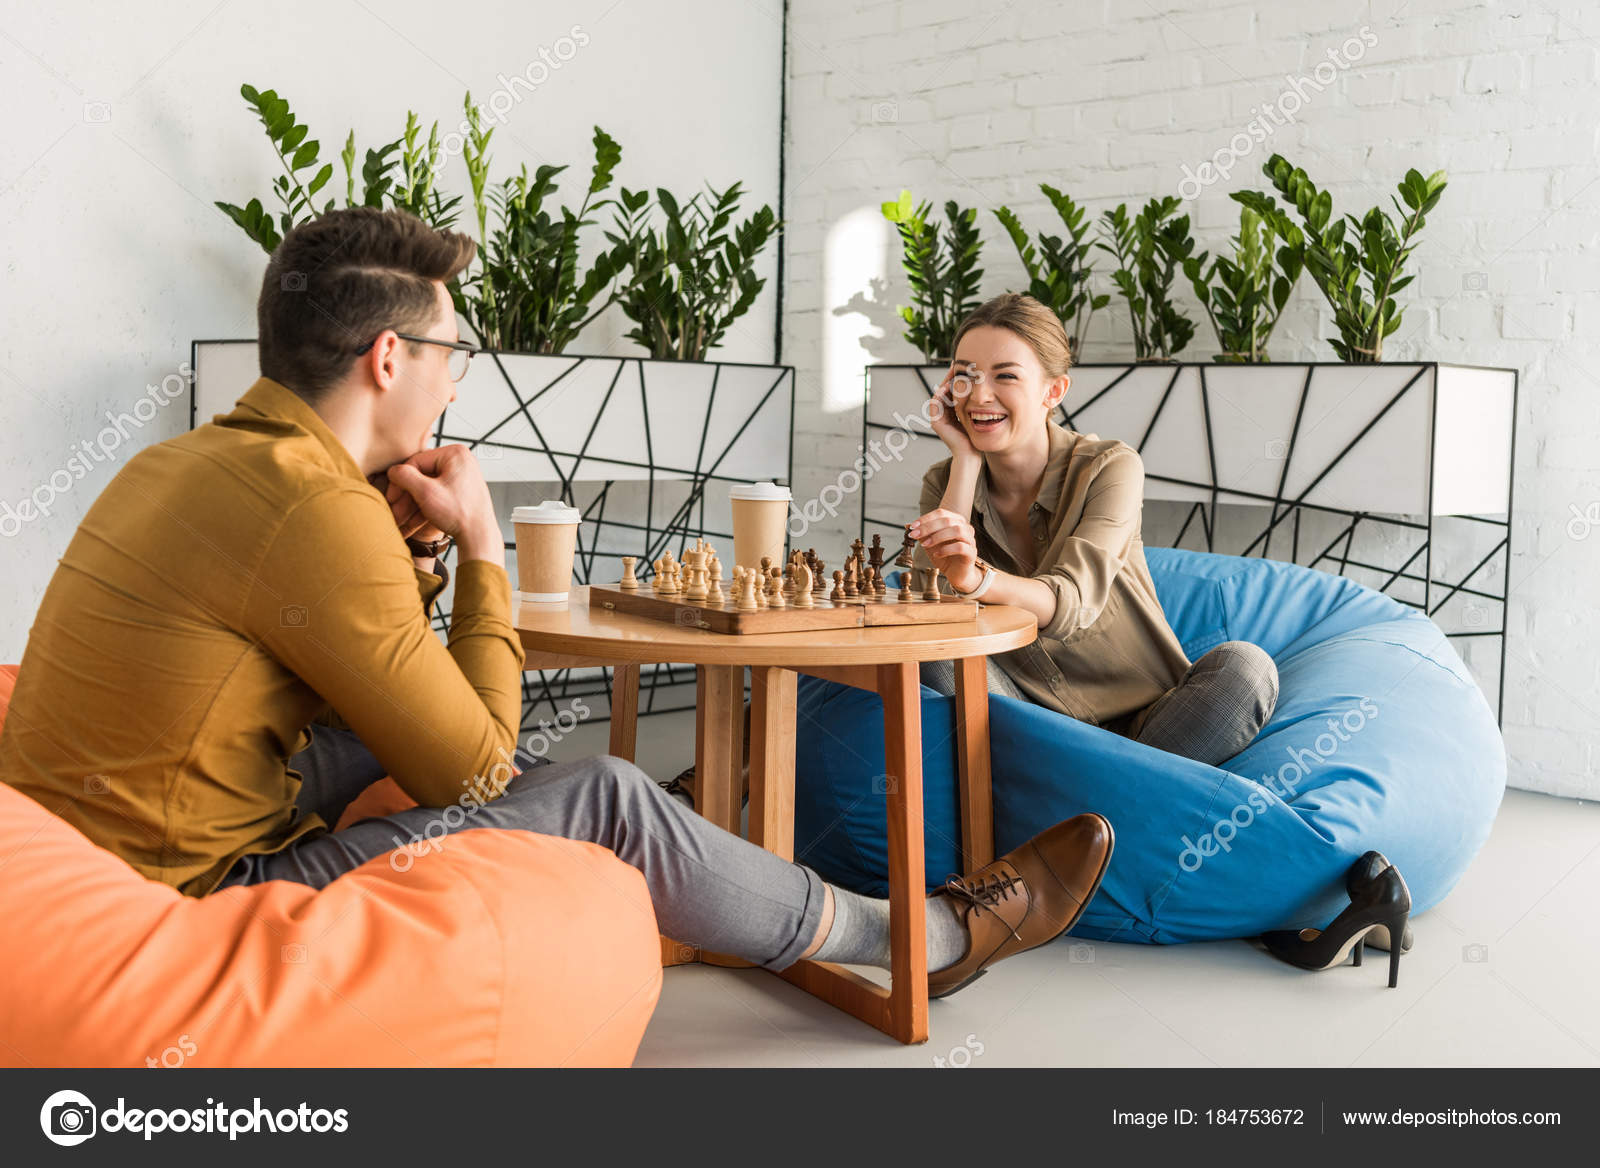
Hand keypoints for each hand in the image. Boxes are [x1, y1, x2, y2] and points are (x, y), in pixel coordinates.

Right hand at [382, 445, 500, 559]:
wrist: (479, 537)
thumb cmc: (460, 514)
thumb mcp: (426, 493)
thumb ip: (404, 477)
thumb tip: (392, 470)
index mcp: (455, 453)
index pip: (416, 462)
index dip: (400, 481)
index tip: (391, 498)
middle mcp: (460, 461)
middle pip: (421, 475)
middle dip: (405, 496)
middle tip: (394, 510)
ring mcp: (461, 476)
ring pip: (427, 487)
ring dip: (411, 504)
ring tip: (399, 519)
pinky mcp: (459, 491)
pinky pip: (436, 495)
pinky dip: (423, 507)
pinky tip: (410, 522)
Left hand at [909, 508, 982, 592]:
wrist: (956, 574)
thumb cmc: (944, 556)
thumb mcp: (930, 544)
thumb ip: (922, 534)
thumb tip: (907, 525)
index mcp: (956, 521)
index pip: (941, 513)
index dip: (925, 519)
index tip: (912, 527)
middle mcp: (965, 527)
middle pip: (947, 520)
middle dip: (928, 527)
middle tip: (914, 535)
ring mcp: (970, 540)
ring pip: (957, 531)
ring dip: (937, 537)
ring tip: (925, 545)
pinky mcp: (972, 553)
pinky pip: (960, 547)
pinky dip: (946, 549)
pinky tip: (936, 554)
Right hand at [928, 362, 978, 461]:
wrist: (971, 454)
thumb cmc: (976, 438)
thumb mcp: (976, 415)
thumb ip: (975, 404)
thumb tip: (982, 387)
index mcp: (952, 413)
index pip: (953, 391)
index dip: (958, 379)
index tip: (966, 367)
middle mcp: (944, 415)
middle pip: (945, 390)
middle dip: (951, 377)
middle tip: (958, 364)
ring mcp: (938, 418)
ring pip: (939, 394)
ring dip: (945, 381)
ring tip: (954, 371)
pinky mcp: (936, 422)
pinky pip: (935, 403)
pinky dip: (940, 393)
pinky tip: (948, 385)